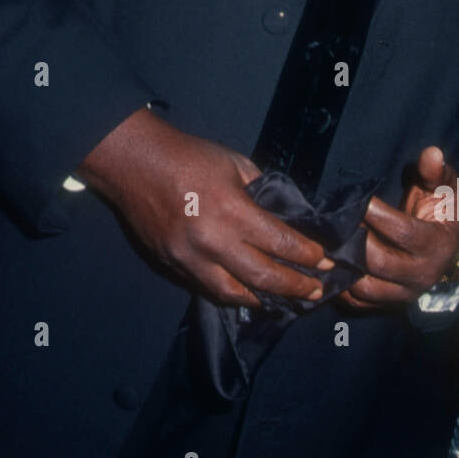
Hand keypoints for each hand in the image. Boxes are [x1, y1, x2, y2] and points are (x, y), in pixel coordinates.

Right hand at [77, 108, 332, 307]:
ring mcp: (189, 259)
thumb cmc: (187, 157)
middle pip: (262, 277)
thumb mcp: (234, 164)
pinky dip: (232, 292)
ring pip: (234, 293)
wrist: (133, 163)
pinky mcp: (172, 265)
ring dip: (264, 298)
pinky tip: (248, 293)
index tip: (325, 262)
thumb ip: (262, 190)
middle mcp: (212, 241)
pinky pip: (207, 287)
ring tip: (285, 300)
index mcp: (232, 210)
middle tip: (315, 291)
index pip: (280, 243)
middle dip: (295, 286)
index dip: (307, 255)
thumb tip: (287, 214)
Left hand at [337, 146, 458, 311]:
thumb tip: (431, 153)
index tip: (361, 200)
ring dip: (342, 266)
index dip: (379, 216)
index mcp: (437, 245)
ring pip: (365, 288)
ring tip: (324, 243)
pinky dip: (339, 287)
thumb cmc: (444, 212)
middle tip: (332, 223)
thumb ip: (436, 172)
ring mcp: (403, 293)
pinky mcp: (388, 304)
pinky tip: (325, 265)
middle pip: (379, 262)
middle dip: (353, 241)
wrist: (449, 249)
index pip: (404, 232)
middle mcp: (421, 275)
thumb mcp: (446, 190)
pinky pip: (358, 302)